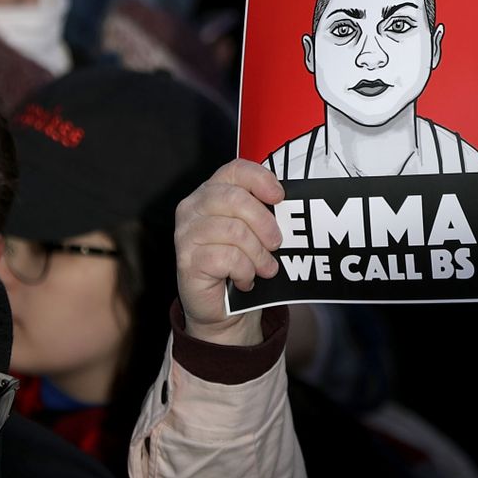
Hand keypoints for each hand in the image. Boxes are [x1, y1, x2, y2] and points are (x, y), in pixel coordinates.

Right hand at [173, 159, 283, 345]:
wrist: (222, 307)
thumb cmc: (240, 264)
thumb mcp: (255, 234)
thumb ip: (264, 215)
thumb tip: (292, 208)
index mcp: (211, 193)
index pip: (234, 170)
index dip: (260, 179)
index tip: (280, 197)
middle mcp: (193, 208)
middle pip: (235, 199)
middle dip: (265, 223)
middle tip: (277, 244)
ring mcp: (186, 233)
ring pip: (234, 231)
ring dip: (258, 254)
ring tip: (264, 268)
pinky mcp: (186, 260)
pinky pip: (226, 258)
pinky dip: (245, 271)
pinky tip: (246, 279)